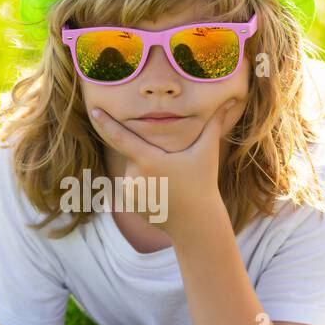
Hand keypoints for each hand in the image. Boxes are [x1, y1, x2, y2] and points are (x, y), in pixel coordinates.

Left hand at [88, 99, 240, 236]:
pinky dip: (143, 185)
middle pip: (136, 154)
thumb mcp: (207, 153)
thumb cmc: (202, 184)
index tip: (93, 110)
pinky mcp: (129, 202)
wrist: (195, 223)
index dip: (106, 123)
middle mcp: (135, 175)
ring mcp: (130, 191)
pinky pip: (132, 185)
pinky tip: (161, 194)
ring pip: (134, 170)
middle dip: (150, 156)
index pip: (121, 137)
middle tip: (172, 172)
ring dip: (147, 171)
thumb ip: (214, 124)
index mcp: (149, 160)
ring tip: (168, 185)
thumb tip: (231, 101)